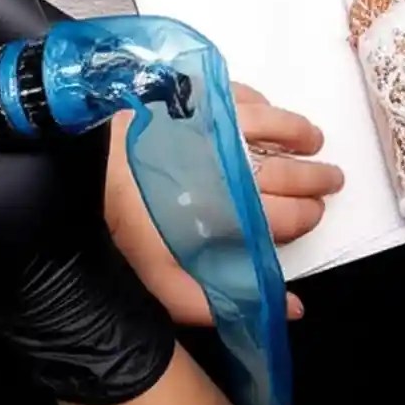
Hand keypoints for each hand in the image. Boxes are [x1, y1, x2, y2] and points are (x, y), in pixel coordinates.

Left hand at [107, 84, 344, 324]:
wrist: (74, 167)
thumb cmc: (115, 223)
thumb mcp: (160, 278)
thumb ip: (216, 302)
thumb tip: (287, 310)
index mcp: (223, 208)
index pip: (287, 214)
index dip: (307, 216)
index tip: (313, 214)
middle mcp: (225, 164)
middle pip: (289, 170)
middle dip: (317, 178)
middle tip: (330, 179)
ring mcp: (209, 125)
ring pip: (273, 124)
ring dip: (299, 133)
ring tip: (312, 141)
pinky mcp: (188, 96)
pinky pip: (237, 94)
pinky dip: (260, 102)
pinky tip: (267, 110)